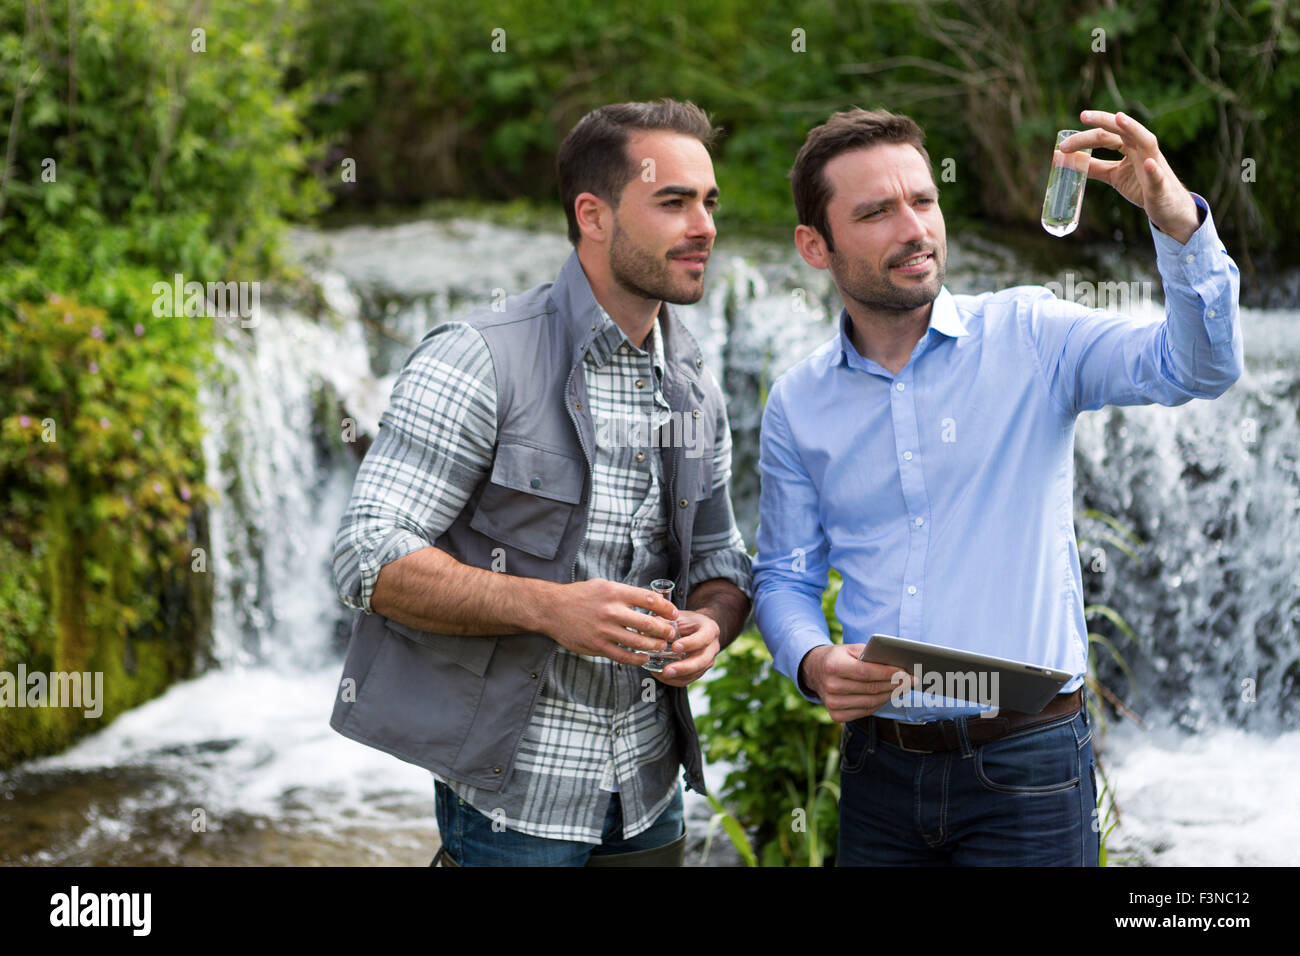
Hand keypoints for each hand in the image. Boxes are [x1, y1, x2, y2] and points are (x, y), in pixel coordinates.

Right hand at [542, 578, 676, 665]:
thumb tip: (651, 599)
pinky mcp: (597, 646)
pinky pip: (623, 656)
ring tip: (661, 647)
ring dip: (654, 646)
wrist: (552, 609)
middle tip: (671, 634)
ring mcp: (604, 630)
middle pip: (647, 623)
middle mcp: (611, 611)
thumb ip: (625, 593)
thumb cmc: (580, 596)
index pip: (649, 599)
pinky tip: (644, 658)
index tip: (673, 614)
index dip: (666, 608)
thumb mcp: (603, 586)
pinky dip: (637, 659)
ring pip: (638, 642)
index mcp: (615, 592)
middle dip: (664, 630)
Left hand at [655, 609, 721, 686]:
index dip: (690, 644)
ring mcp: (708, 661)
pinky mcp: (700, 671)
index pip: (703, 638)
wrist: (698, 629)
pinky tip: (662, 676)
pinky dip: (675, 680)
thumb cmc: (687, 621)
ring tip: (661, 674)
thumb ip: (666, 622)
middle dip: (683, 668)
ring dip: (678, 676)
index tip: (675, 647)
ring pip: (696, 673)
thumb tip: (645, 630)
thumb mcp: (679, 616)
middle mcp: (712, 647)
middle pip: (702, 661)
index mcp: (710, 630)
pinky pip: (689, 680)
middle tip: (667, 670)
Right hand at [799, 644, 911, 722]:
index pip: (866, 673)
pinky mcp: (836, 715)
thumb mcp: (851, 649)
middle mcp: (831, 686)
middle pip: (871, 688)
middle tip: (911, 681)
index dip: (888, 674)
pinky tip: (888, 696)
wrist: (815, 671)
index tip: (906, 673)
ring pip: (871, 702)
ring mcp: (832, 703)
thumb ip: (870, 655)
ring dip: (890, 695)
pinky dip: (879, 704)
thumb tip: (897, 665)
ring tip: (904, 688)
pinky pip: (865, 711)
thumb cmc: (838, 657)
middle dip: (895, 685)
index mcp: (833, 666)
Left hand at [1060, 109, 1199, 242]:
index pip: (1106, 135)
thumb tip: (1067, 160)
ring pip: (1146, 141)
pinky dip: (1153, 169)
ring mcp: (1154, 164)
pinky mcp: (1161, 184)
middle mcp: (1143, 149)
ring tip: (1119, 119)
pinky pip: (1158, 176)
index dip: (1085, 137)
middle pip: (1122, 131)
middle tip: (1083, 115)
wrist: (1167, 207)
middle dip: (1103, 122)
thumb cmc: (1141, 186)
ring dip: (1133, 128)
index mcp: (1130, 146)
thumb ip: (1094, 167)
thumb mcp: (1114, 175)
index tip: (1063, 144)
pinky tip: (1148, 163)